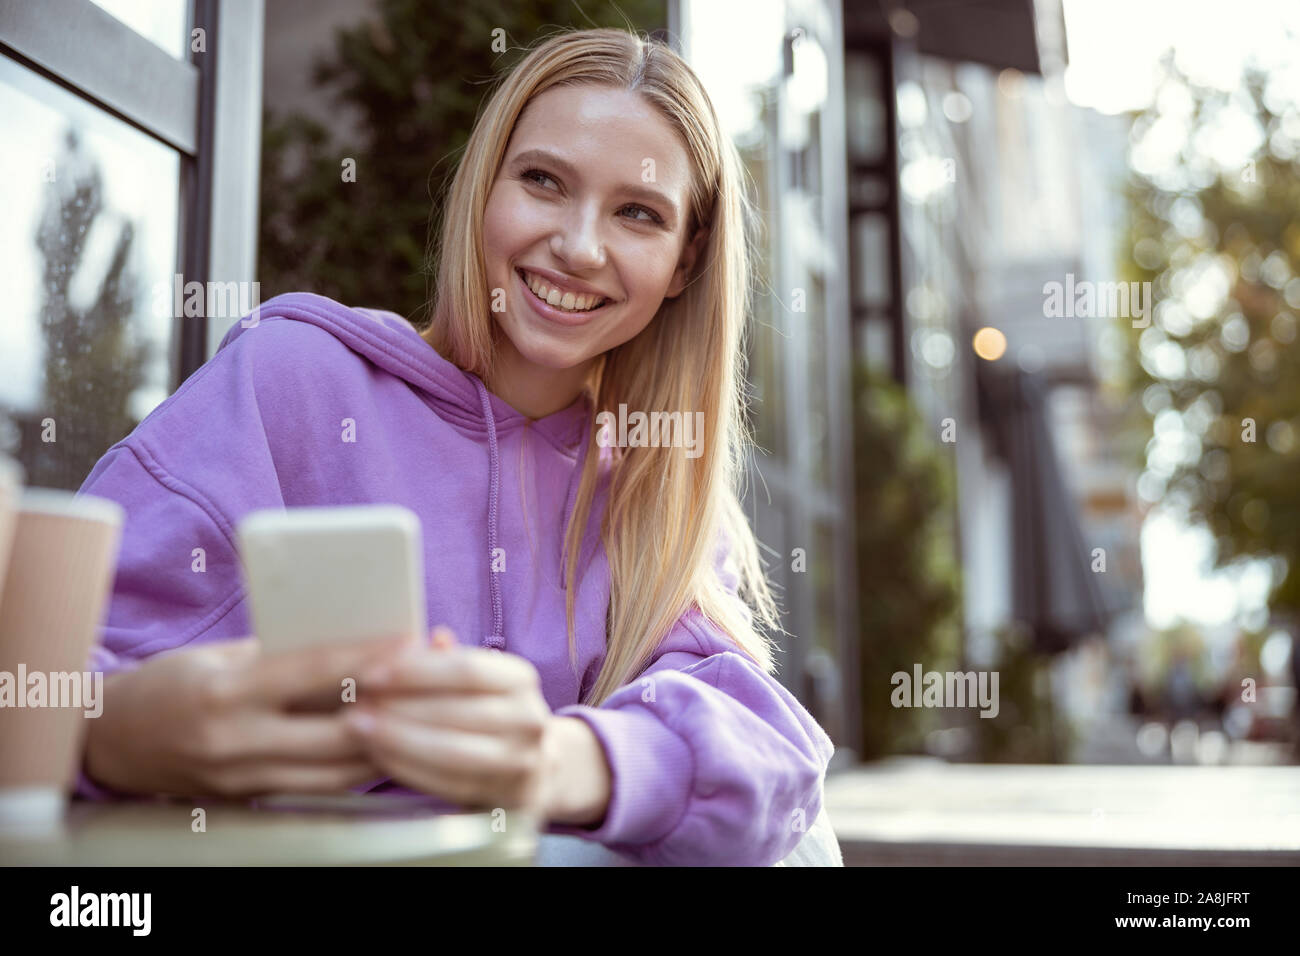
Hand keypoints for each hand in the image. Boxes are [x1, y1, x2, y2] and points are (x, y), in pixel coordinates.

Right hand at [83, 632, 419, 797]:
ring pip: (337, 770)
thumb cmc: (168, 684)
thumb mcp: (221, 656)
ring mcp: (243, 778)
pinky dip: (356, 769)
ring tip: (425, 719)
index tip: (411, 640)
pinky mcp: (249, 800)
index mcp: (227, 692)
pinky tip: (388, 750)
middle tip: (436, 685)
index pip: (313, 671)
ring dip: (387, 745)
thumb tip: (353, 645)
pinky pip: (319, 788)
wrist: (109, 740)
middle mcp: (236, 741)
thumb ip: (283, 656)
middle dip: (394, 709)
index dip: (368, 656)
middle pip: (337, 731)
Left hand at [345, 627, 611, 825]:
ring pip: (450, 752)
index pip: (467, 669)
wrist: (535, 767)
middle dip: (398, 708)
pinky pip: (447, 784)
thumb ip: (449, 661)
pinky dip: (408, 769)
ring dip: (397, 740)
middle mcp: (529, 719)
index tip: (369, 673)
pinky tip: (377, 756)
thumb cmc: (488, 713)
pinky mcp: (504, 798)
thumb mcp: (478, 680)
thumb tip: (430, 636)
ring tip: (358, 728)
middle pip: (455, 711)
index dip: (415, 671)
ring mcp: (521, 762)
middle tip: (354, 704)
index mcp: (520, 679)